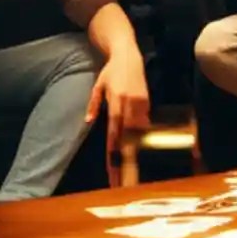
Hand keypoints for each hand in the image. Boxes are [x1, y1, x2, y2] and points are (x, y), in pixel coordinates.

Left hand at [85, 50, 150, 185]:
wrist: (128, 54)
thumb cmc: (111, 71)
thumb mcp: (98, 86)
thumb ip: (94, 104)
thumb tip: (88, 121)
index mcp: (116, 104)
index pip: (114, 136)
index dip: (114, 157)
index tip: (112, 173)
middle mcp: (130, 107)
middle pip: (129, 141)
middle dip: (126, 164)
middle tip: (123, 183)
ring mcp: (141, 106)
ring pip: (139, 136)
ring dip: (135, 154)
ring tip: (131, 175)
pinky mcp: (148, 103)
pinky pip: (145, 125)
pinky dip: (143, 138)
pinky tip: (142, 152)